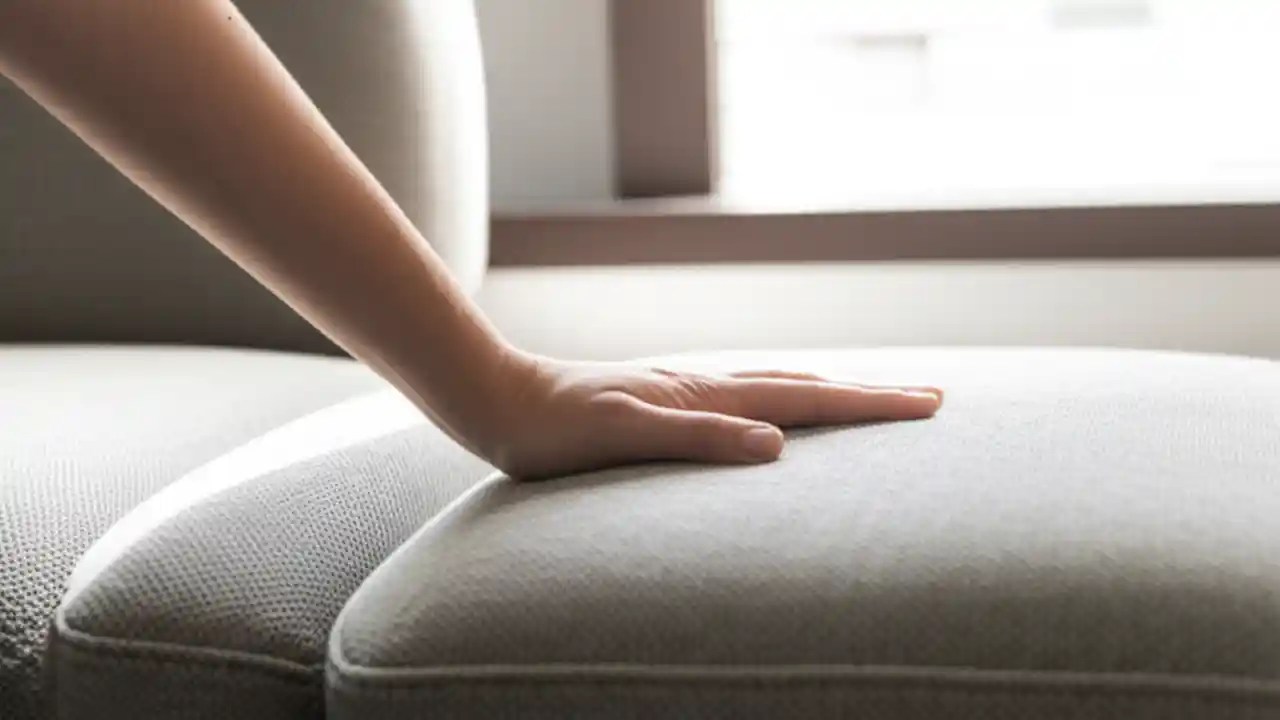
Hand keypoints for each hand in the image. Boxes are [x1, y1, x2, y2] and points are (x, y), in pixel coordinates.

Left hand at [484, 354, 942, 479]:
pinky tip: (780, 413)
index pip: (806, 398)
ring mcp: (689, 391)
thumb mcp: (623, 435)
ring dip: (833, 394)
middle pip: (806, 386)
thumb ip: (697, 437)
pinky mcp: (669, 402)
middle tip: (929, 399)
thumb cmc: (555, 428)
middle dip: (870, 395)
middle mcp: (706, 386)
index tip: (928, 404)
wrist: (501, 401)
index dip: (870, 404)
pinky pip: (747, 398)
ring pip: (779, 387)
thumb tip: (777, 445)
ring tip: (872, 401)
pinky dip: (786, 400)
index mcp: (705, 395)